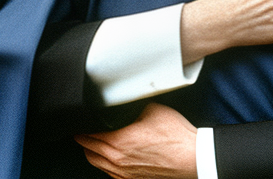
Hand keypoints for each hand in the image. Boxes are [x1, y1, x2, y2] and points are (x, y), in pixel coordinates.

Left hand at [75, 103, 197, 178]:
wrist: (192, 157)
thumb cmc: (176, 136)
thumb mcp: (152, 108)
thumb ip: (131, 106)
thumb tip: (122, 101)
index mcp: (118, 141)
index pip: (87, 135)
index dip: (82, 127)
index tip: (80, 122)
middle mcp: (116, 159)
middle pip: (88, 150)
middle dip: (83, 139)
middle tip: (81, 131)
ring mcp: (123, 172)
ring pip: (96, 163)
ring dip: (91, 152)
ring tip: (90, 144)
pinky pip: (108, 173)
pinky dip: (103, 164)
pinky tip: (107, 158)